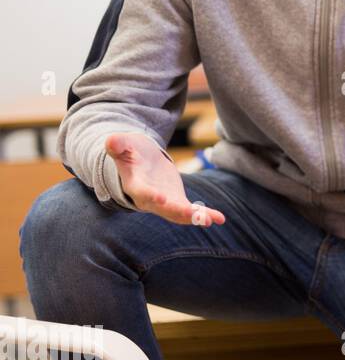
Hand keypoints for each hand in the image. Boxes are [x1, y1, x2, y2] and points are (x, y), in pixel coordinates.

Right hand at [105, 132, 224, 225]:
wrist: (138, 160)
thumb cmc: (130, 150)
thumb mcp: (124, 144)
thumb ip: (118, 144)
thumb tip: (110, 140)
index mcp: (135, 184)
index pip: (142, 192)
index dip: (151, 195)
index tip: (162, 198)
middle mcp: (149, 198)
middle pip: (163, 208)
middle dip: (177, 211)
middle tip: (192, 215)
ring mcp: (164, 202)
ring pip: (178, 213)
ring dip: (194, 218)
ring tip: (210, 220)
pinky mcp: (176, 201)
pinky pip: (191, 211)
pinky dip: (204, 215)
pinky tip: (220, 219)